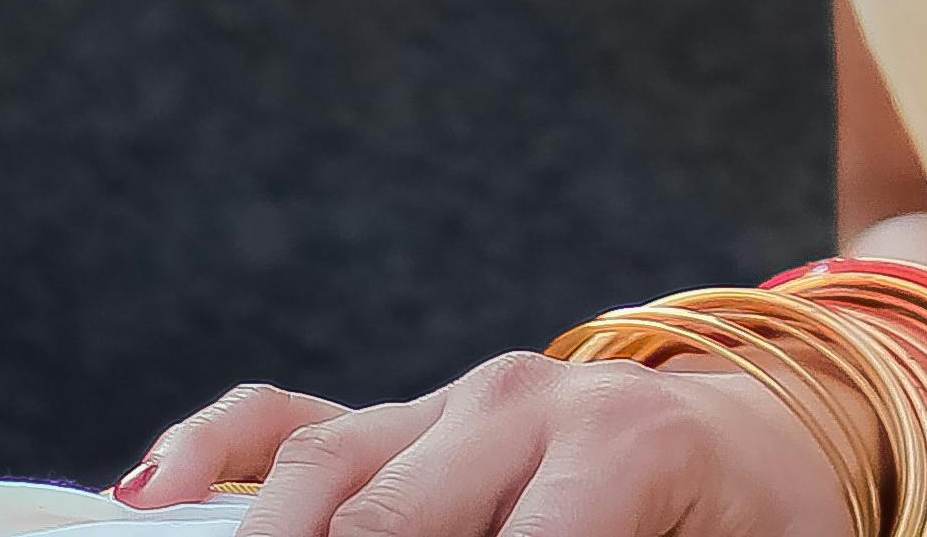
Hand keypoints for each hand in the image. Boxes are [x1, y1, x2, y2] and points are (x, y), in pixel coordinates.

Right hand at [119, 355, 850, 536]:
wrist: (771, 433)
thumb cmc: (765, 524)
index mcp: (619, 448)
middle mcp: (520, 405)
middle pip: (386, 525)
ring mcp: (449, 402)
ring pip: (317, 476)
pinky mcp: (403, 419)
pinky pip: (285, 421)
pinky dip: (215, 453)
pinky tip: (155, 501)